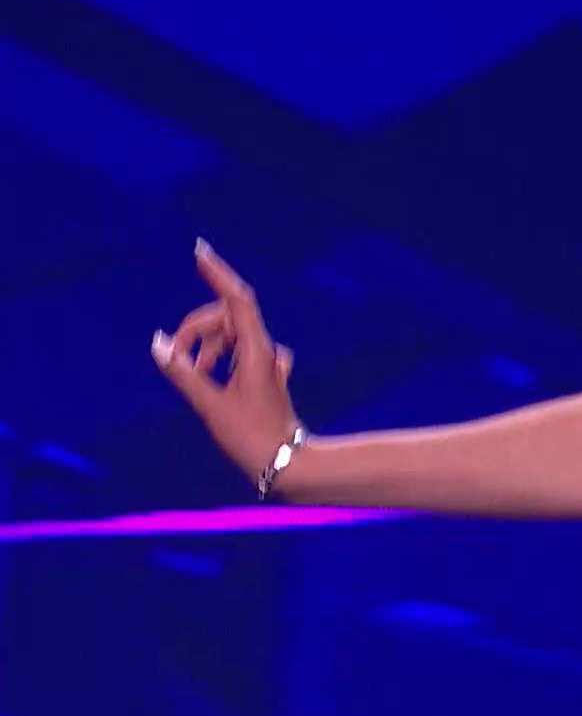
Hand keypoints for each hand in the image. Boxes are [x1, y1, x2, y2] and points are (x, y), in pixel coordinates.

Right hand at [152, 240, 299, 483]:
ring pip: (231, 336)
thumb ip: (182, 373)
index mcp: (256, 351)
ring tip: (195, 376)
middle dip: (197, 330)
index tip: (200, 251)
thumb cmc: (250, 437)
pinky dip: (218, 358)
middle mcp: (265, 351)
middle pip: (226, 318)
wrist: (287, 464)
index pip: (237, 300)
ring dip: (206, 347)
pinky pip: (237, 352)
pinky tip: (210, 377)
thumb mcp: (210, 404)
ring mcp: (268, 362)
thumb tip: (159, 344)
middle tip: (178, 360)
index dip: (218, 274)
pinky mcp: (265, 375)